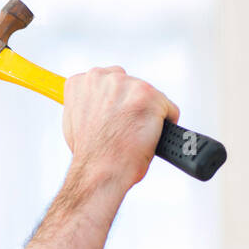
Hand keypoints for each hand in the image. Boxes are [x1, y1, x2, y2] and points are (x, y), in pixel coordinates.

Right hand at [62, 66, 179, 189]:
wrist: (100, 171)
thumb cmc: (92, 156)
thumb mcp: (78, 122)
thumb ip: (91, 106)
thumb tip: (103, 108)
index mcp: (82, 82)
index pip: (112, 82)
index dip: (120, 104)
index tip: (122, 118)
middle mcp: (103, 77)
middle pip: (133, 87)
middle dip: (135, 108)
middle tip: (131, 132)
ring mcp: (127, 85)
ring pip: (152, 99)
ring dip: (151, 117)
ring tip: (138, 137)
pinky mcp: (149, 96)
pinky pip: (170, 110)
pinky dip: (167, 125)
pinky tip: (152, 138)